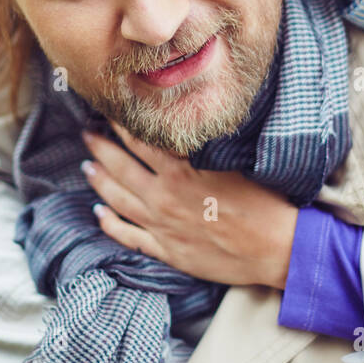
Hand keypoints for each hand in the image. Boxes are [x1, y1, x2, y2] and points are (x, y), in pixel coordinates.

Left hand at [81, 123, 298, 289]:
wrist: (276, 248)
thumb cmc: (264, 201)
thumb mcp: (232, 161)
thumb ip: (201, 145)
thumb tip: (180, 125)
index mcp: (181, 170)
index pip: (140, 140)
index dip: (121, 124)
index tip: (110, 111)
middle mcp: (165, 196)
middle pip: (121, 167)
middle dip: (101, 148)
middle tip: (87, 134)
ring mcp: (163, 226)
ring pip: (118, 200)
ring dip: (99, 182)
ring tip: (87, 167)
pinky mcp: (168, 251)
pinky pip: (129, 236)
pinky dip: (110, 224)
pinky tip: (100, 214)